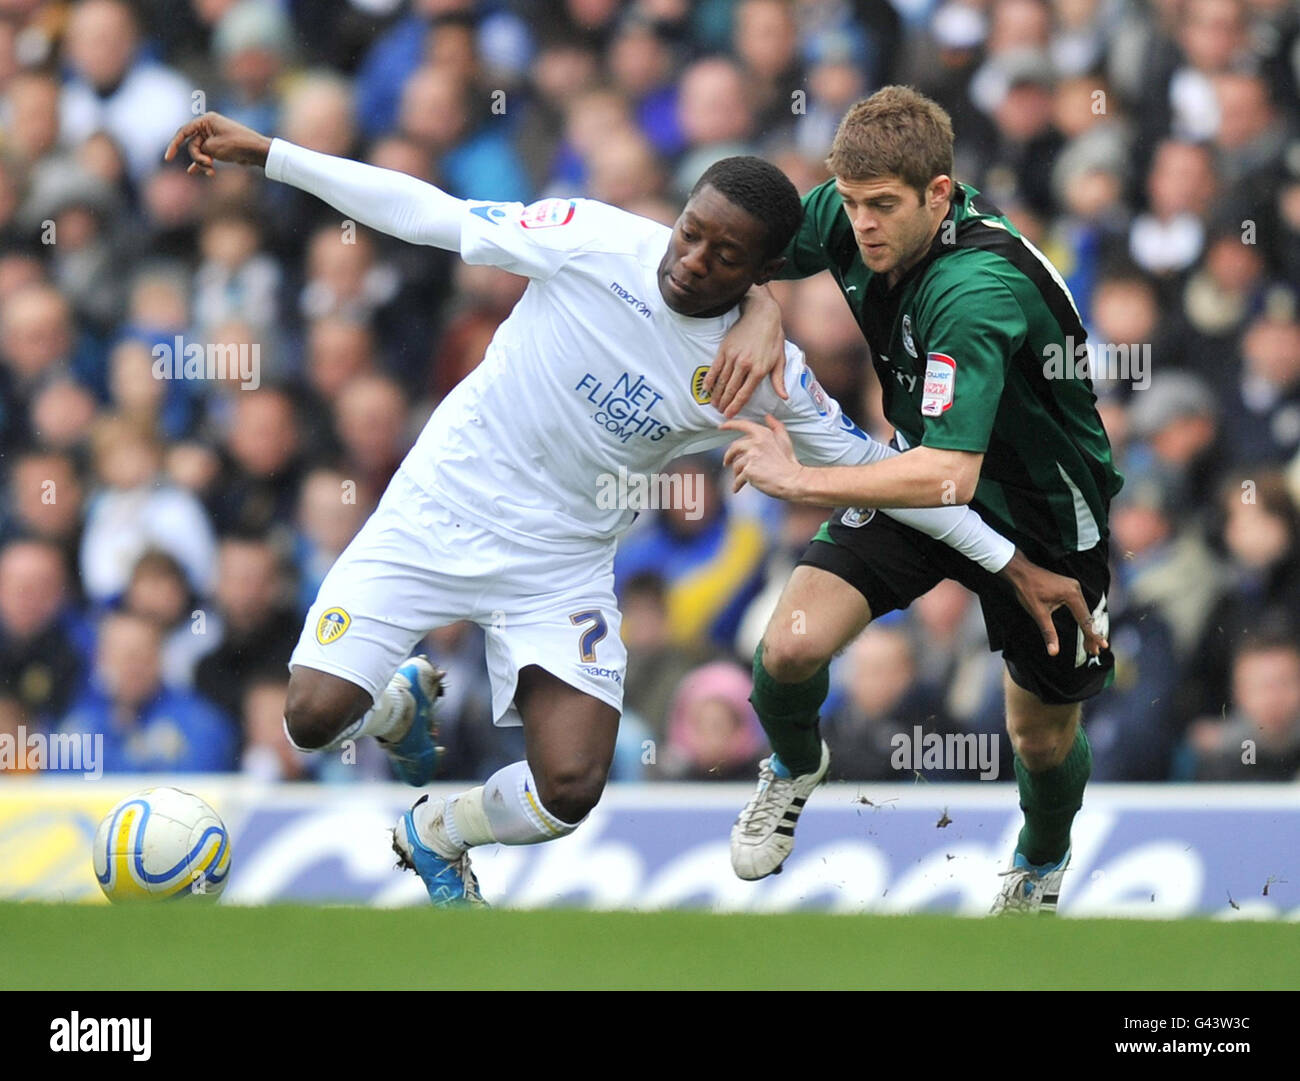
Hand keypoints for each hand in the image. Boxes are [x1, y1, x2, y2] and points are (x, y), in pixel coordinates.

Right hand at [164, 112, 272, 175]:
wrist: (257, 151)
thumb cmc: (237, 145)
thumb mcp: (213, 148)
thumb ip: (199, 149)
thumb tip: (197, 154)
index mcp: (206, 121)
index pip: (184, 132)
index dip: (174, 145)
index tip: (168, 158)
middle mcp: (209, 126)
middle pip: (192, 144)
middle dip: (197, 157)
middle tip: (208, 164)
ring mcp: (214, 137)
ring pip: (200, 152)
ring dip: (203, 163)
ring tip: (211, 171)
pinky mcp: (219, 147)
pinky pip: (206, 155)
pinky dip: (202, 163)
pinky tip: (192, 172)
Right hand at [703, 287, 786, 416]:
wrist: (761, 315)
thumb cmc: (773, 338)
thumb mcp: (780, 359)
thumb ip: (779, 380)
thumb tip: (784, 397)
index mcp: (759, 370)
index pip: (744, 393)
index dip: (736, 406)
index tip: (730, 415)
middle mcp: (745, 365)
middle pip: (731, 390)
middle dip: (725, 403)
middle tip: (720, 412)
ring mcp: (733, 357)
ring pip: (721, 381)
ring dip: (716, 395)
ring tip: (714, 404)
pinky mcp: (724, 349)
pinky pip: (714, 368)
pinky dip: (710, 380)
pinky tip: (707, 389)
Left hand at [721, 415, 805, 498]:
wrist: (792, 480)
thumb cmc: (788, 462)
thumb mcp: (784, 441)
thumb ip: (776, 427)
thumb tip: (769, 417)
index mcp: (763, 434)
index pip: (743, 425)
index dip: (730, 424)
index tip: (721, 427)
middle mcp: (755, 443)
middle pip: (734, 447)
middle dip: (728, 456)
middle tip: (726, 462)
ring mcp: (751, 457)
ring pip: (736, 465)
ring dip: (737, 473)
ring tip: (740, 478)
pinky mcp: (748, 471)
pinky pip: (738, 478)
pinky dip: (737, 484)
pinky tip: (737, 488)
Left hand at [998, 549, 1108, 657]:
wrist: (1021, 572)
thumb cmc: (1028, 590)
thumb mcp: (1038, 613)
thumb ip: (1049, 633)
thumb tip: (1053, 652)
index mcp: (1072, 595)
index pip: (1086, 620)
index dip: (1094, 635)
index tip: (1103, 646)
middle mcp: (1076, 589)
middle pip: (1087, 616)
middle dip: (1091, 635)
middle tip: (1095, 651)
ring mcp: (1074, 587)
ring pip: (1084, 611)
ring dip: (1087, 627)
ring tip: (1091, 644)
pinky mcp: (1070, 587)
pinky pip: (1080, 605)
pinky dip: (1082, 618)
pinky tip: (1084, 628)